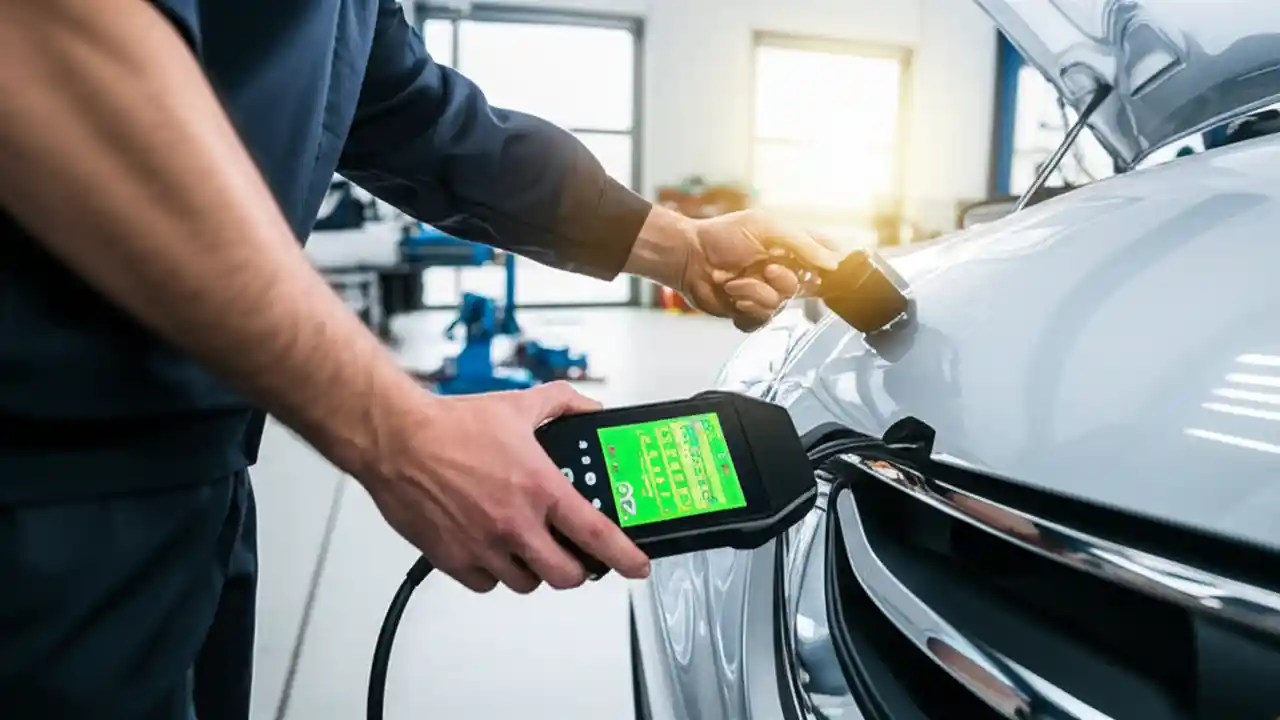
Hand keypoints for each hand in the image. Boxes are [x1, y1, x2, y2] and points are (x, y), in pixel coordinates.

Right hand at [361, 382, 650, 592]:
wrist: (397, 438)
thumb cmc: (451, 425)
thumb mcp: (519, 405)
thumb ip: (562, 404)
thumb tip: (589, 408)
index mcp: (539, 488)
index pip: (596, 535)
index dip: (625, 556)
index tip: (637, 566)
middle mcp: (515, 522)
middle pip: (567, 576)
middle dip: (577, 570)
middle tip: (575, 557)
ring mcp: (484, 545)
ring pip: (527, 584)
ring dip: (534, 570)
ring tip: (529, 547)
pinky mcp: (454, 559)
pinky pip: (487, 584)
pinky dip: (494, 573)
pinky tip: (492, 549)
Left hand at [683, 210, 843, 330]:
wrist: (687, 257)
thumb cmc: (722, 235)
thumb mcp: (766, 227)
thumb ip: (802, 243)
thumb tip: (833, 263)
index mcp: (790, 248)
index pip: (824, 258)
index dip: (830, 267)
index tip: (829, 270)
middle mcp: (782, 271)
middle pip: (805, 288)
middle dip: (784, 280)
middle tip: (767, 268)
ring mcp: (765, 292)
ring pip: (781, 306)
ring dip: (756, 294)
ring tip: (735, 283)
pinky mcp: (748, 312)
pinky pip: (761, 321)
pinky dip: (747, 311)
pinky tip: (733, 299)